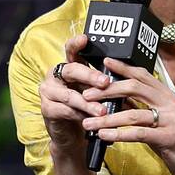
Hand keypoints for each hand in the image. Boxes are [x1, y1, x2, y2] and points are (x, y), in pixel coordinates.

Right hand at [38, 34, 113, 154]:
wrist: (71, 135)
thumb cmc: (84, 109)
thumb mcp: (95, 94)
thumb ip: (104, 86)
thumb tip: (127, 81)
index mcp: (69, 68)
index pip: (71, 51)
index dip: (76, 44)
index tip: (85, 39)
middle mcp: (55, 76)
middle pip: (71, 70)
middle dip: (90, 76)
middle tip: (105, 82)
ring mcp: (48, 92)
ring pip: (69, 95)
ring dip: (87, 103)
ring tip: (102, 110)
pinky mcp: (47, 109)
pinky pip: (65, 111)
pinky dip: (79, 115)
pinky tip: (89, 120)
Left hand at [79, 56, 174, 174]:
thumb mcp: (159, 122)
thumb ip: (141, 109)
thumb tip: (115, 101)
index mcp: (167, 96)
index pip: (143, 75)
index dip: (123, 67)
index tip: (104, 62)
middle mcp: (169, 104)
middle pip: (134, 88)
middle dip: (107, 90)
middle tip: (86, 95)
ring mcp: (170, 120)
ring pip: (133, 113)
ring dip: (106, 118)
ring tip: (87, 123)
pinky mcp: (168, 138)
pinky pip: (138, 133)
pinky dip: (119, 134)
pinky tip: (104, 136)